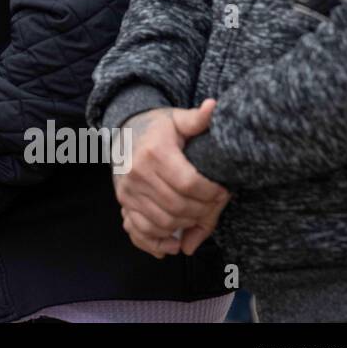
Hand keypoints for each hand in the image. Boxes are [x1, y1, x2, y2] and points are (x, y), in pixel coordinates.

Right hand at [114, 99, 228, 257]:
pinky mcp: (124, 202)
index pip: (189, 183)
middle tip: (214, 205)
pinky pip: (141, 230)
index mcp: (155, 152)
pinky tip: (175, 241)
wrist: (124, 132)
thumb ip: (197, 119)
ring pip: (163, 222)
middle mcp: (137, 173)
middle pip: (178, 207)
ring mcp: (128, 190)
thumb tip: (214, 106)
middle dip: (203, 211)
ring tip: (199, 214)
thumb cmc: (158, 128)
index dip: (211, 193)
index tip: (222, 190)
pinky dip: (159, 241)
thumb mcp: (177, 120)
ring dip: (187, 225)